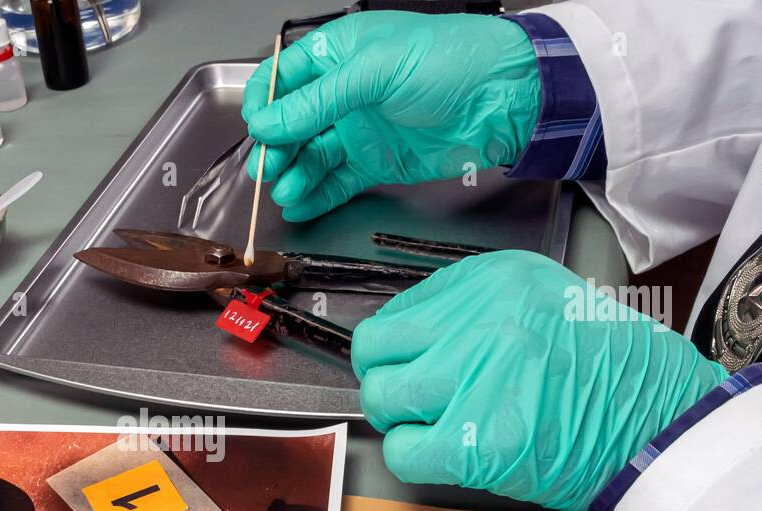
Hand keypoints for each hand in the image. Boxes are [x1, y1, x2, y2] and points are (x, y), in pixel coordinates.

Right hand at [241, 11, 540, 220]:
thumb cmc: (448, 62)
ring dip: (294, 174)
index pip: (284, 77)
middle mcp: (344, 91)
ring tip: (286, 192)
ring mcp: (359, 128)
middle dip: (276, 147)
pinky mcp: (376, 162)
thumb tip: (268, 125)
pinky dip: (317, 195)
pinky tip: (300, 205)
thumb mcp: (373, 72)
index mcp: (338, 53)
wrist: (503, 98)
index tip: (258, 129)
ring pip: (312, 156)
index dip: (265, 103)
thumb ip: (317, 102)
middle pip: (292, 123)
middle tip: (266, 169)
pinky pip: (337, 181)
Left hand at [352, 251, 728, 510]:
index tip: (420, 367)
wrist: (666, 422)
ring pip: (382, 397)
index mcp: (493, 279)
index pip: (399, 312)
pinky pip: (402, 451)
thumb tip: (406, 340)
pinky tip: (452, 454)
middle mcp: (479, 321)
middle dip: (392, 380)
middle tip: (423, 402)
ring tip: (444, 426)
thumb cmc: (610, 371)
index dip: (403, 349)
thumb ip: (473, 310)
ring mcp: (475, 379)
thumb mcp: (543, 301)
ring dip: (403, 419)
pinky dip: (415, 458)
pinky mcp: (475, 442)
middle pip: (375, 351)